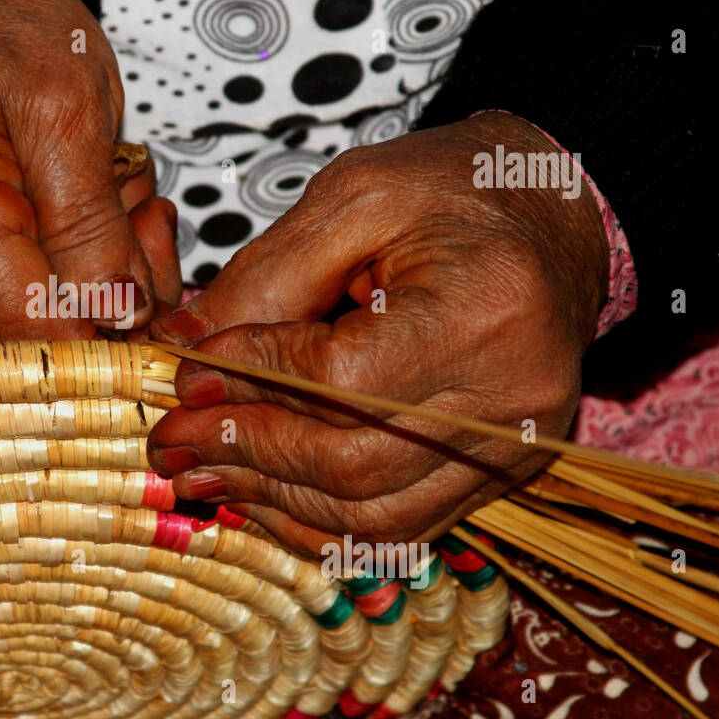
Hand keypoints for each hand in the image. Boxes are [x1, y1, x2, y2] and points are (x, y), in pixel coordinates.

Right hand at [0, 0, 180, 337]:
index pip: (23, 334)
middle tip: (145, 213)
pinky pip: (42, 285)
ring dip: (110, 267)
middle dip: (116, 293)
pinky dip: (90, 255)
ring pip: (49, 313)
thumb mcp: (67, 109)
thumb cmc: (8, 31)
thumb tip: (118, 318)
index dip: (100, 349)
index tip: (161, 322)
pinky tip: (103, 200)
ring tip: (123, 187)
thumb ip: (91, 224)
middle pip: (39, 333)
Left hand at [145, 112, 608, 554]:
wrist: (550, 211)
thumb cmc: (456, 191)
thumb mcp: (354, 198)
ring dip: (273, 500)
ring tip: (200, 472)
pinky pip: (400, 528)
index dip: (251, 380)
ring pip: (372, 516)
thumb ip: (266, 277)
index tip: (186, 375)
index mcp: (483, 309)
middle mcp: (510, 397)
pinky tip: (262, 496)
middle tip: (169, 439)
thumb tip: (185, 350)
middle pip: (352, 464)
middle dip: (245, 451)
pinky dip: (321, 522)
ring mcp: (512, 448)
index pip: (340, 378)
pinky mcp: (500, 473)